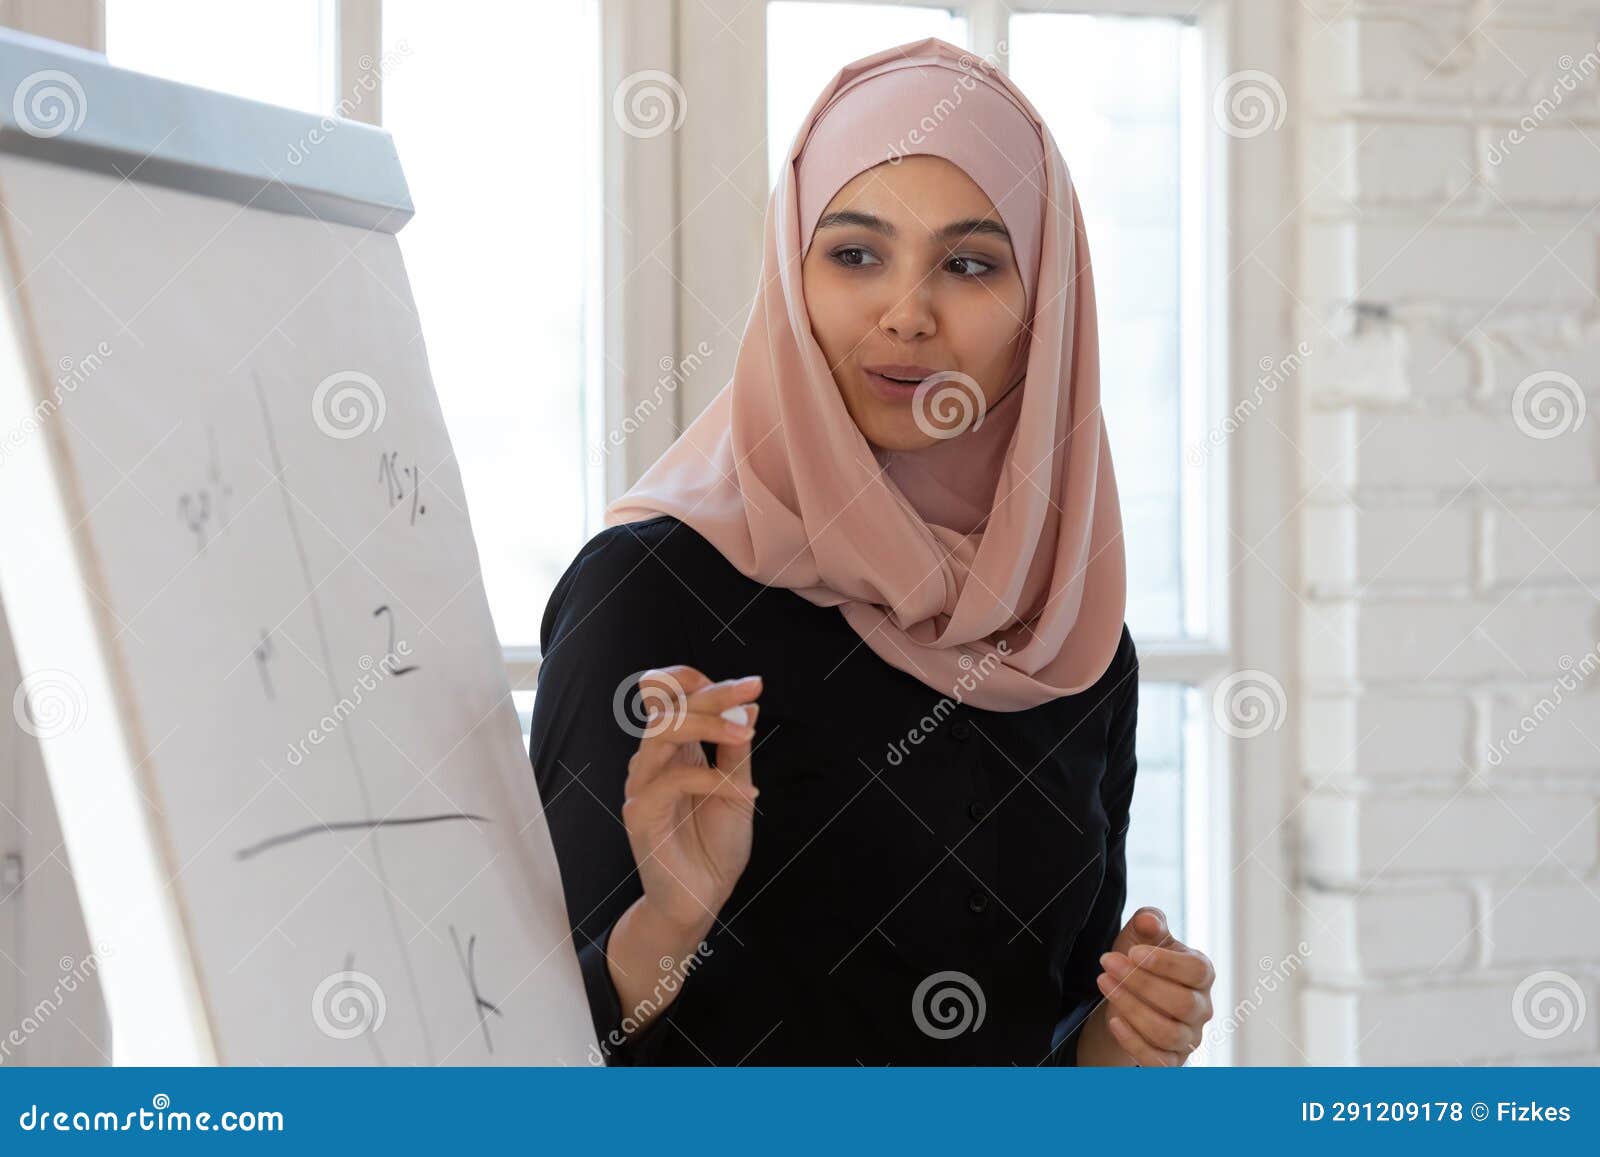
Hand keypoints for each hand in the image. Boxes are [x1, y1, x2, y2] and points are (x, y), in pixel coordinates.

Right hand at [620, 666, 762, 935]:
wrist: (701, 900)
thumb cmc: (715, 844)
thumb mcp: (737, 788)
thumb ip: (736, 749)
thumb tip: (749, 705)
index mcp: (673, 749)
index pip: (672, 695)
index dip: (704, 681)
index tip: (753, 684)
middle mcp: (653, 761)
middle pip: (669, 705)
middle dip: (714, 692)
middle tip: (754, 688)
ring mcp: (642, 786)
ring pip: (662, 732)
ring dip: (710, 725)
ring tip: (748, 734)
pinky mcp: (640, 814)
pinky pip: (671, 781)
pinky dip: (712, 780)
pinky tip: (745, 794)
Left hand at [1093, 906, 1213, 1065]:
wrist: (1124, 997)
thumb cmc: (1138, 962)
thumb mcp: (1139, 936)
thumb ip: (1148, 922)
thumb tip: (1149, 921)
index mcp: (1201, 973)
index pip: (1197, 972)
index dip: (1165, 963)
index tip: (1131, 952)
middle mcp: (1201, 1008)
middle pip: (1182, 1004)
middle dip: (1140, 983)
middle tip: (1107, 963)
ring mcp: (1188, 1038)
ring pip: (1167, 1033)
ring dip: (1131, 1009)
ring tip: (1104, 983)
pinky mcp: (1171, 1061)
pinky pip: (1157, 1062)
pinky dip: (1133, 1042)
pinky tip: (1113, 1020)